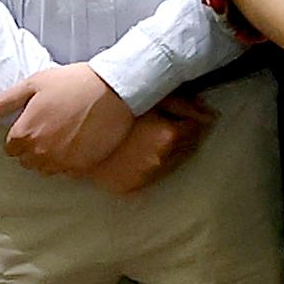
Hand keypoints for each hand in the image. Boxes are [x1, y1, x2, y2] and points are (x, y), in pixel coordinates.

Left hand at [0, 62, 134, 177]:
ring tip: (65, 136)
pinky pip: (68, 172)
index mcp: (25, 133)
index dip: (22, 134)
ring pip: (46, 169)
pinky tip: (79, 143)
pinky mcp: (83, 167)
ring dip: (51, 157)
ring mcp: (62, 162)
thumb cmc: (74, 82)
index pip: (11, 148)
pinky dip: (70, 161)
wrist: (114, 89)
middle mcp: (40, 153)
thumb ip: (5, 102)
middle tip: (51, 128)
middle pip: (27, 161)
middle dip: (34, 147)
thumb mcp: (34, 84)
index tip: (34, 123)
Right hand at [77, 92, 222, 197]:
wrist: (75, 131)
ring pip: (173, 162)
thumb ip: (184, 104)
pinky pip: (153, 174)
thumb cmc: (114, 108)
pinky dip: (154, 162)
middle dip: (186, 134)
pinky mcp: (130, 185)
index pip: (197, 127)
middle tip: (178, 122)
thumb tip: (208, 114)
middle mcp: (159, 160)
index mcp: (168, 137)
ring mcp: (145, 176)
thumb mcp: (152, 98)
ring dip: (173, 150)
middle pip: (188, 146)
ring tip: (160, 135)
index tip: (194, 112)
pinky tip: (145, 151)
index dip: (196, 117)